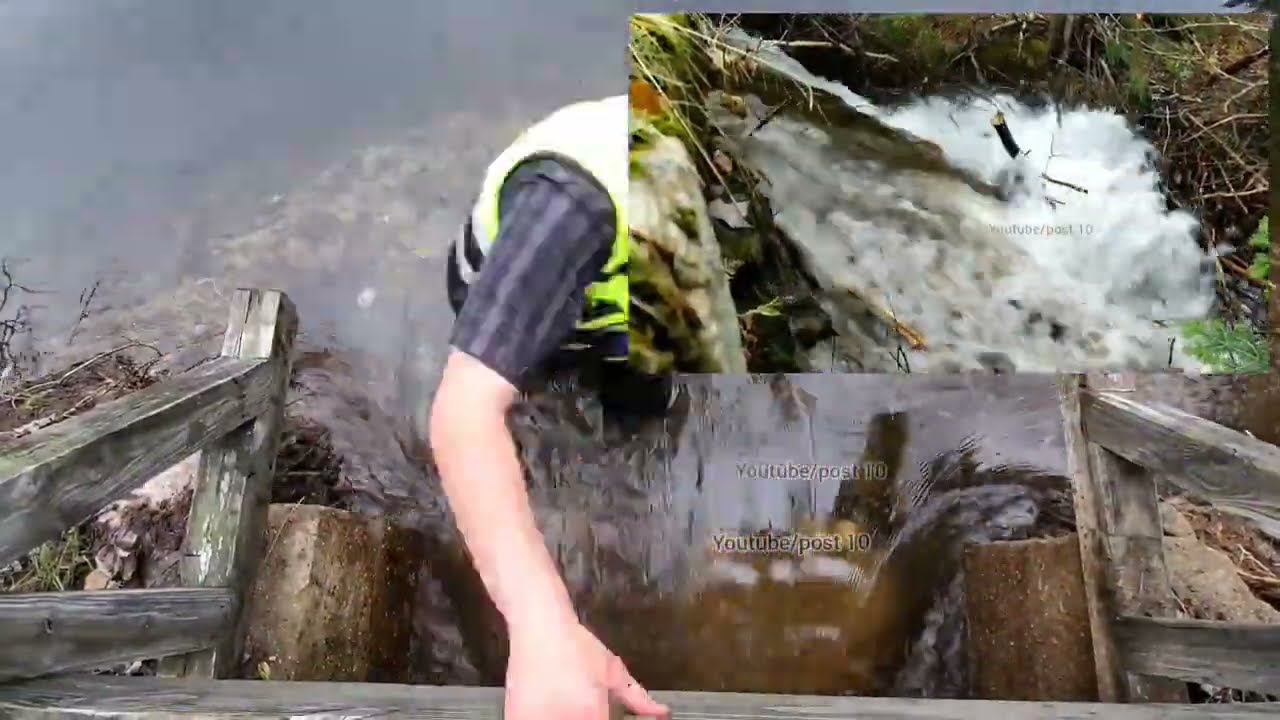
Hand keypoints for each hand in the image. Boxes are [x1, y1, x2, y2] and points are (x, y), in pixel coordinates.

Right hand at [504, 617, 669, 719]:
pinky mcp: (515, 719)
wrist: (537, 625)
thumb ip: (637, 698)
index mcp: (591, 715)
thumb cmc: (577, 645)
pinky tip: (551, 707)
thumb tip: (662, 714)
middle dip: (588, 719)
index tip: (604, 715)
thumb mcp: (612, 669)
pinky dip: (546, 717)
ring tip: (568, 704)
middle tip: (586, 707)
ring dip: (568, 718)